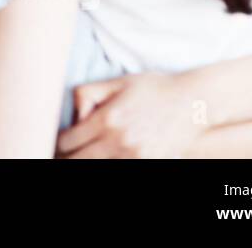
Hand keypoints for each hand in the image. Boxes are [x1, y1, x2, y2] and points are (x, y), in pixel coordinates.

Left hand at [57, 71, 206, 157]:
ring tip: (83, 153)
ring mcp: (135, 156)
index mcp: (107, 118)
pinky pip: (119, 170)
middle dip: (67, 156)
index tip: (60, 141)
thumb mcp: (116, 82)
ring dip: (86, 160)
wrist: (193, 102)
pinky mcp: (149, 164)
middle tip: (65, 153)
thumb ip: (86, 95)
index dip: (58, 142)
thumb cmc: (153, 89)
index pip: (67, 141)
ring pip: (96, 167)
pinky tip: (106, 156)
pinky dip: (109, 163)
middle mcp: (119, 141)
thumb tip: (72, 116)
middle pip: (77, 160)